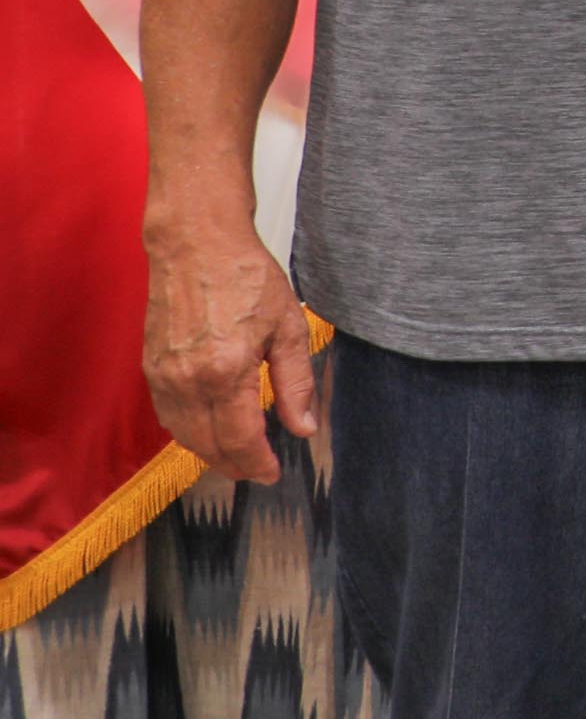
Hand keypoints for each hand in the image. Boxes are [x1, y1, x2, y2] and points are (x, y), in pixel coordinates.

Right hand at [145, 218, 320, 484]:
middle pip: (208, 445)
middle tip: (258, 470)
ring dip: (209, 453)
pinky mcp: (150, 369)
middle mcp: (189, 381)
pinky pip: (167, 416)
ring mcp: (164, 377)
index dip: (258, 463)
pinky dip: (188, 432)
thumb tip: (304, 429)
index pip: (240, 439)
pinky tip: (209, 430)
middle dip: (235, 465)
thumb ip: (296, 383)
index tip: (273, 473)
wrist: (196, 245)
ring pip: (184, 436)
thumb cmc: (248, 278)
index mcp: (227, 371)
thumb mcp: (288, 327)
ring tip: (237, 457)